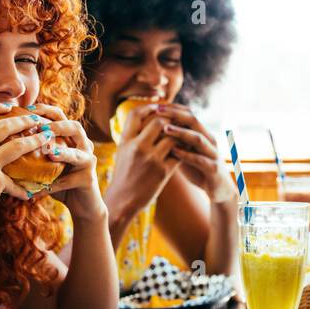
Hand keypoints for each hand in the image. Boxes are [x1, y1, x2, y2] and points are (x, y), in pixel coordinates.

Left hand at [23, 103, 105, 220]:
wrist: (81, 203)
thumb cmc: (59, 180)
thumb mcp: (44, 163)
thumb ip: (30, 152)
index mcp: (70, 137)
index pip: (59, 115)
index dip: (44, 110)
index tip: (27, 109)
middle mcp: (83, 145)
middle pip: (74, 127)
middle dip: (57, 126)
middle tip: (40, 128)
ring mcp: (88, 162)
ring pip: (78, 152)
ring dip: (63, 151)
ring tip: (49, 152)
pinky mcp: (88, 179)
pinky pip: (69, 180)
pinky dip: (53, 184)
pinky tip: (38, 190)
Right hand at [105, 104, 179, 222]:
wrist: (123, 201)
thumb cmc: (124, 175)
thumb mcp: (122, 152)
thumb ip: (133, 135)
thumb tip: (148, 118)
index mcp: (125, 141)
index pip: (136, 114)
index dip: (149, 107)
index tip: (160, 107)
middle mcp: (137, 147)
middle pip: (159, 121)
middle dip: (171, 120)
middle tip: (178, 122)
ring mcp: (151, 159)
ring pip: (173, 136)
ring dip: (181, 135)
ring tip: (184, 135)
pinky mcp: (163, 172)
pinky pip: (180, 154)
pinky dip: (185, 150)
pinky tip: (187, 150)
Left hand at [156, 105, 236, 204]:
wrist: (219, 189)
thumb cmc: (198, 169)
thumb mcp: (185, 152)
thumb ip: (173, 141)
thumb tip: (151, 130)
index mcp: (202, 134)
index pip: (188, 113)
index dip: (172, 108)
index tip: (155, 105)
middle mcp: (209, 140)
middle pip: (194, 120)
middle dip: (175, 114)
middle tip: (158, 111)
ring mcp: (212, 153)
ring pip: (198, 138)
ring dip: (181, 132)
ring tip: (165, 129)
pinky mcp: (213, 169)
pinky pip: (200, 160)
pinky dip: (187, 155)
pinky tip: (173, 152)